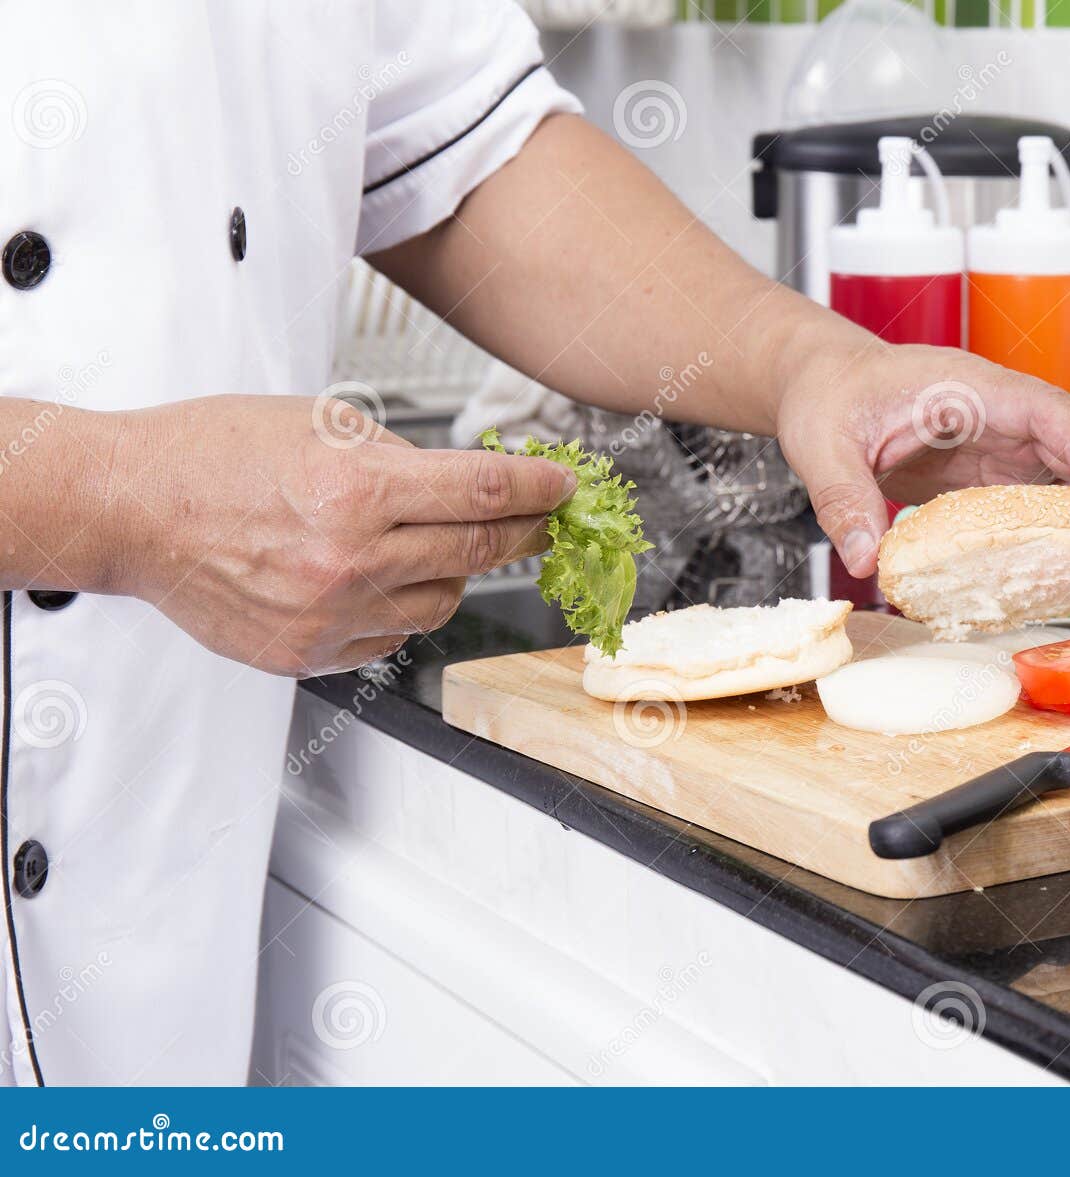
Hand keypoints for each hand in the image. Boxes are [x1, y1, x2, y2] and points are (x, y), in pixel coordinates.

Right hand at [108, 394, 573, 675]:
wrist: (129, 511)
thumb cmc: (208, 456)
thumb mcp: (316, 422)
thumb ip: (397, 455)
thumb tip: (463, 478)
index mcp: (355, 491)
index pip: (485, 492)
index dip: (540, 488)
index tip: (564, 487)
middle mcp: (350, 560)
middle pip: (480, 552)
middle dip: (524, 531)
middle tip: (542, 519)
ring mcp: (329, 615)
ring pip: (443, 603)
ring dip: (457, 572)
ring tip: (435, 543)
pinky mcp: (308, 653)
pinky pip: (393, 638)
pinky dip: (403, 609)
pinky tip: (383, 580)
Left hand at [775, 338, 1069, 576]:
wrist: (825, 384)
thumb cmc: (829, 397)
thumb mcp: (822, 446)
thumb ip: (842, 500)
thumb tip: (865, 562)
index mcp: (968, 388)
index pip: (1045, 412)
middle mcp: (1002, 410)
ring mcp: (1007, 439)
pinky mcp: (1000, 468)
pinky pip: (1056, 493)